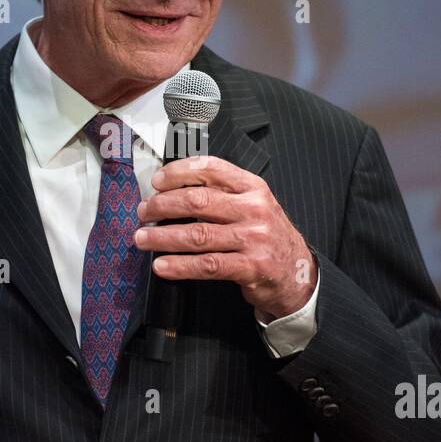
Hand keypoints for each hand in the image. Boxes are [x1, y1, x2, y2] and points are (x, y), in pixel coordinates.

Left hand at [133, 155, 315, 321]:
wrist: (297, 272)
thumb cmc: (267, 236)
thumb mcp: (253, 205)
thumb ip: (222, 194)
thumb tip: (171, 191)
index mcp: (253, 188)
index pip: (211, 169)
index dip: (179, 173)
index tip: (157, 181)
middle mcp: (254, 209)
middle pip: (198, 201)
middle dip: (163, 205)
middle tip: (144, 212)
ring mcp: (253, 239)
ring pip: (198, 234)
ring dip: (163, 237)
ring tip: (143, 238)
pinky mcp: (250, 267)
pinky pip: (207, 265)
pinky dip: (180, 266)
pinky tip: (162, 265)